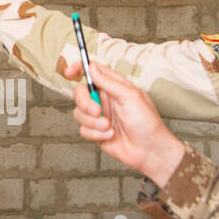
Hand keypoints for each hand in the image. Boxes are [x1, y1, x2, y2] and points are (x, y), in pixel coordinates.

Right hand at [66, 60, 185, 186]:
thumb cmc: (147, 122)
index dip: (78, 69)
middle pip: (80, 93)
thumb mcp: (130, 97)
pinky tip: (110, 135)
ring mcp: (99, 116)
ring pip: (79, 113)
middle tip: (96, 111)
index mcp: (114, 87)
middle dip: (84, 102)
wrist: (148, 150)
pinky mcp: (96, 132)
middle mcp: (105, 100)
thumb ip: (109, 82)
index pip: (93, 72)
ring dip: (93, 122)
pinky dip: (96, 134)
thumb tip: (92, 68)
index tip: (69, 72)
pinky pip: (84, 130)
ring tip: (109, 126)